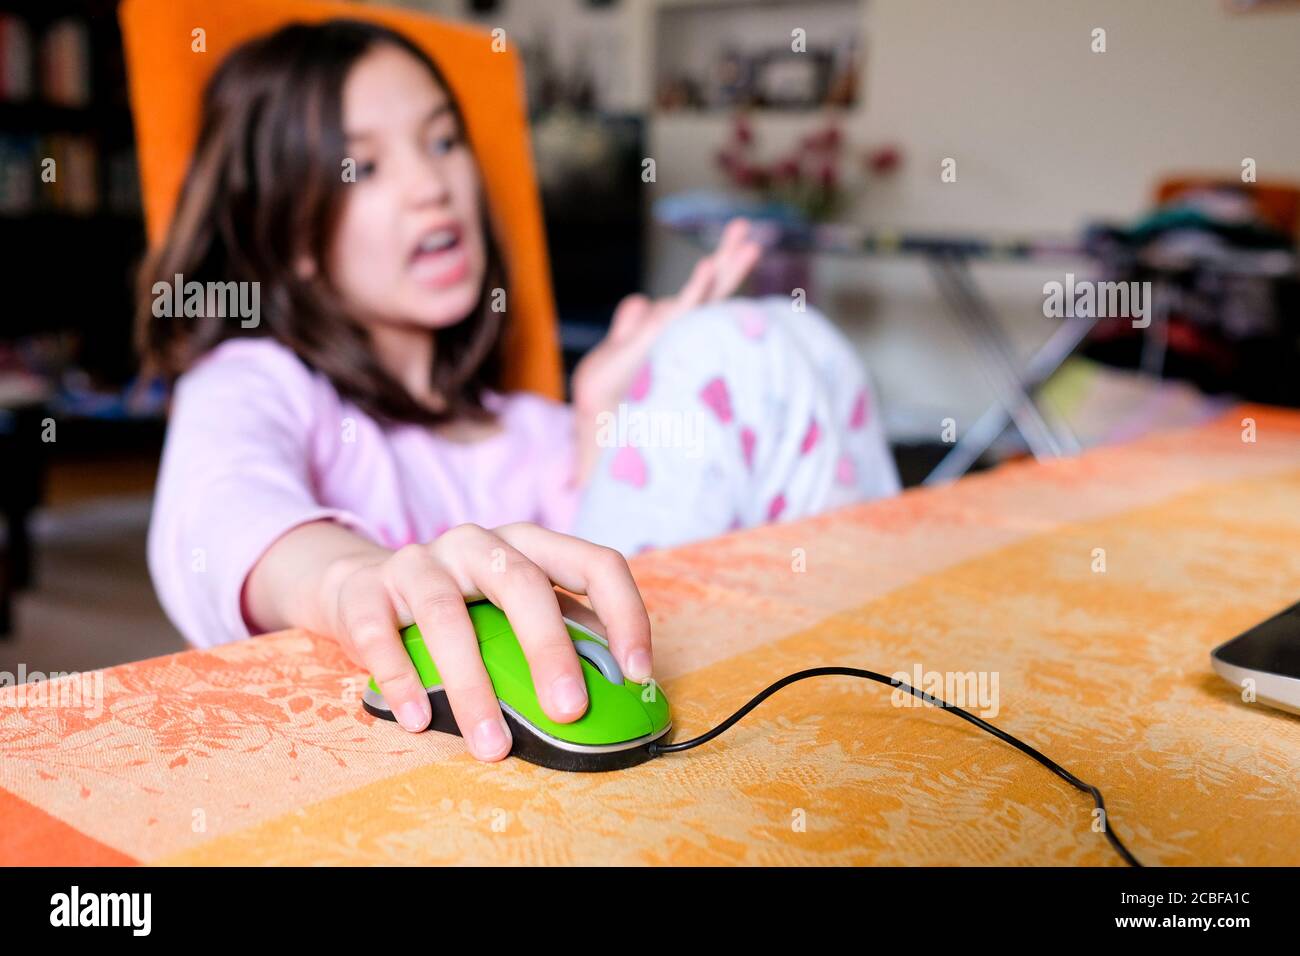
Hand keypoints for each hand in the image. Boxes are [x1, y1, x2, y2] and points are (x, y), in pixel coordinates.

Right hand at [320, 522, 651, 761]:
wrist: (362, 588)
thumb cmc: (460, 608)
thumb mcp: (514, 612)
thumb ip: (561, 636)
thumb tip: (617, 689)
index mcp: (528, 546)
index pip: (594, 562)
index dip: (624, 614)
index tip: (638, 672)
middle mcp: (477, 543)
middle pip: (521, 583)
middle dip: (549, 649)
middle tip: (568, 711)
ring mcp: (419, 562)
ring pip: (446, 615)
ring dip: (472, 686)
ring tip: (491, 744)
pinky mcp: (366, 590)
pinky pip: (381, 634)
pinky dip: (402, 679)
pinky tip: (419, 719)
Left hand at [570, 217, 762, 439]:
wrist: (597, 408)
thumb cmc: (611, 386)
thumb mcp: (619, 345)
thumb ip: (632, 322)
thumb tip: (642, 300)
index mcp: (674, 328)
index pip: (702, 291)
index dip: (721, 264)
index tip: (740, 236)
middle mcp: (682, 329)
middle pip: (713, 289)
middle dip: (731, 261)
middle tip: (749, 232)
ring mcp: (677, 331)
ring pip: (705, 295)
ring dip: (724, 268)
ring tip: (749, 244)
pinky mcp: (663, 335)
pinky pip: (684, 308)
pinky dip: (698, 288)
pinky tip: (707, 267)